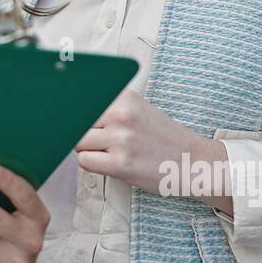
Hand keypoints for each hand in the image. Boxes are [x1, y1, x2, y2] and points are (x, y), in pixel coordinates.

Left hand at [75, 88, 232, 213]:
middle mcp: (121, 114)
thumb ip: (109, 108)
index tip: (74, 119)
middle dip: (82, 133)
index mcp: (124, 97)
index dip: (76, 114)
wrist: (193, 161)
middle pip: (75, 122)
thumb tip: (68, 112)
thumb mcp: (137, 110)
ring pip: (77, 142)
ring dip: (87, 150)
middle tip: (100, 142)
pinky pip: (84, 161)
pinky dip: (92, 165)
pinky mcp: (121, 163)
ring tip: (108, 152)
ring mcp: (121, 138)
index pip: (80, 101)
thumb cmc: (162, 138)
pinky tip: (110, 164)